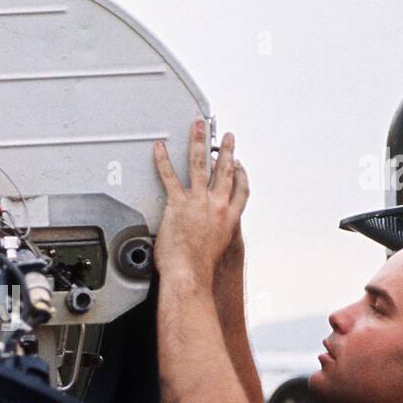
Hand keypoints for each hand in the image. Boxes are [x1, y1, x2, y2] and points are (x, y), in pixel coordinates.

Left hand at [153, 120, 249, 289]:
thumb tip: (209, 238)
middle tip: (228, 138)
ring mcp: (198, 203)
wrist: (190, 274)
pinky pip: (169, 176)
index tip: (240, 165)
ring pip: (200, 165)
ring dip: (199, 142)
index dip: (241, 175)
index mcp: (229, 219)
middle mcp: (217, 206)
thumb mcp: (217, 251)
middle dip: (226, 151)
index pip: (241, 191)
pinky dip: (163, 161)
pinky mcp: (178, 204)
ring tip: (198, 128)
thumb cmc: (200, 269)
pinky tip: (160, 149)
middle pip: (225, 171)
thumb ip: (215, 237)